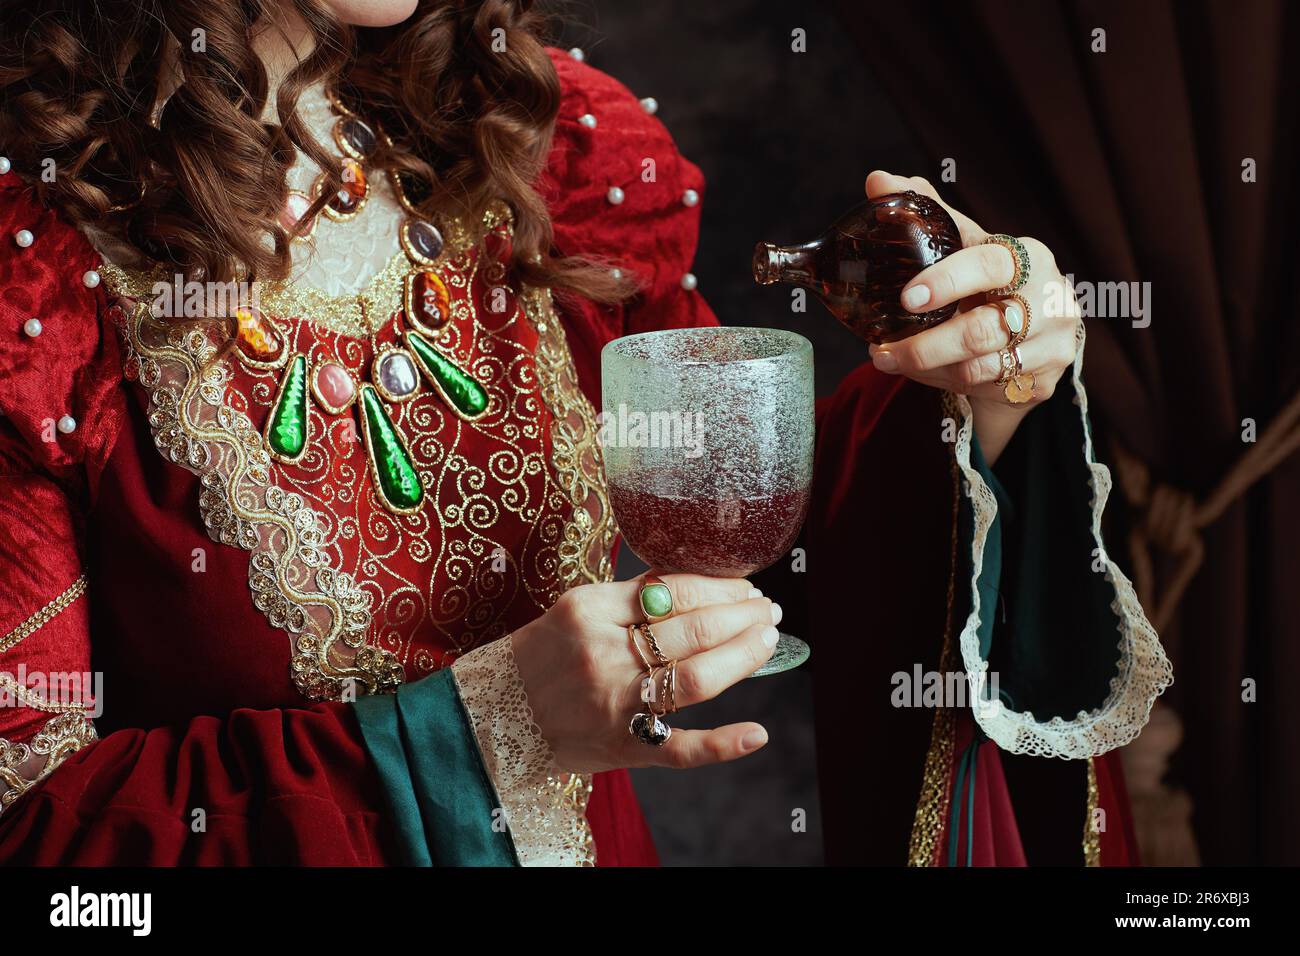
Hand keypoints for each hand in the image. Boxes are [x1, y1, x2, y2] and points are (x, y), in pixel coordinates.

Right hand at [510, 574, 780, 771]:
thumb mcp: (575, 609)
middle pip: (691, 630)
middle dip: (741, 616)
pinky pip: (679, 747)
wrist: (494, 714)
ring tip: (768, 640)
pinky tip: (756, 733)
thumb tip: (693, 585)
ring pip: (694, 678)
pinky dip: (722, 744)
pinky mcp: (622, 746)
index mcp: (590, 610)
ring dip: (742, 657)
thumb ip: (629, 597)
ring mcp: (615, 703)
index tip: (746, 586)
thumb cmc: (541, 655)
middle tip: (769, 608)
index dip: (719, 588)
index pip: (672, 591)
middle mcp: (604, 654)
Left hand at [862, 171, 1081, 461]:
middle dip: (923, 346)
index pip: (989, 265)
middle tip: (879, 350)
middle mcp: (1050, 300)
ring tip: (889, 360)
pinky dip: (944, 383)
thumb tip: (877, 180)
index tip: (907, 298)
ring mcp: (1051, 344)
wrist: (1034, 335)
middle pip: (980, 330)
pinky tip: (925, 373)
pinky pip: (982, 388)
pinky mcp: (1042, 381)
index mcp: (1029, 257)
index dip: (948, 281)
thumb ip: (929, 215)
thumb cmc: (992, 282)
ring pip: (977, 368)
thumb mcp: (967, 247)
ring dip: (925, 367)